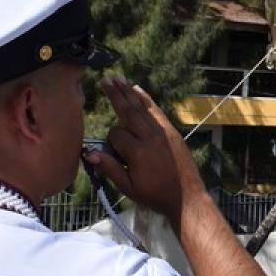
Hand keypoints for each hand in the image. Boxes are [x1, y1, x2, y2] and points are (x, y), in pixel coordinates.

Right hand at [85, 75, 206, 220]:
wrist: (186, 197)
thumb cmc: (154, 195)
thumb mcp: (128, 187)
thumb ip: (109, 168)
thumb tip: (88, 153)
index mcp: (138, 152)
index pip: (115, 134)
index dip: (110, 142)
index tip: (115, 154)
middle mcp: (151, 137)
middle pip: (128, 111)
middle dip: (115, 94)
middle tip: (104, 79)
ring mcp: (163, 132)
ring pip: (142, 108)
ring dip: (128, 92)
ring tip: (117, 78)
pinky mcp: (171, 131)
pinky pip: (156, 111)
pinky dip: (146, 99)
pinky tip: (137, 89)